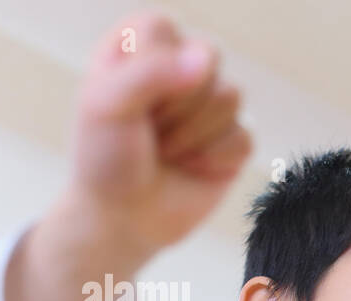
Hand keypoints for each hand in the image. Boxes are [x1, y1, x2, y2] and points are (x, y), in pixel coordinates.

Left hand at [66, 11, 252, 261]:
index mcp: (141, 46)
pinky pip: (244, 136)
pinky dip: (213, 159)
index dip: (148, 70)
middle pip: (206, 63)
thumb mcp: (107, 106)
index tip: (126, 101)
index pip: (163, 31)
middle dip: (174, 108)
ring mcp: (212, 105)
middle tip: (148, 132)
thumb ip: (150, 72)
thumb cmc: (106, 158)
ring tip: (167, 152)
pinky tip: (192, 169)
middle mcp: (179, 68)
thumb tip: (205, 58)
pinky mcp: (234, 141)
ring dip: (192, 136)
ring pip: (231, 97)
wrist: (124, 219)